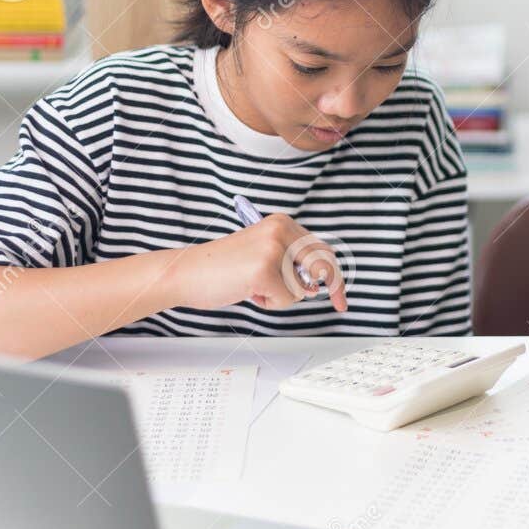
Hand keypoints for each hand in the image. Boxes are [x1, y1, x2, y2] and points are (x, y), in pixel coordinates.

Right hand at [173, 214, 348, 311]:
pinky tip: (249, 291)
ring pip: (302, 287)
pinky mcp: (264, 270)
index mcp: (282, 223)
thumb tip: (320, 284)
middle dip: (332, 288)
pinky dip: (270, 303)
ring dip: (282, 296)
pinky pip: (286, 300)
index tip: (341, 296)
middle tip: (339, 304)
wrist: (187, 272)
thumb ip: (291, 263)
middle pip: (324, 266)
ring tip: (255, 286)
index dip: (335, 275)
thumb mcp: (264, 255)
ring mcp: (273, 249)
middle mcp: (280, 230)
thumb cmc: (223, 268)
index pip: (322, 249)